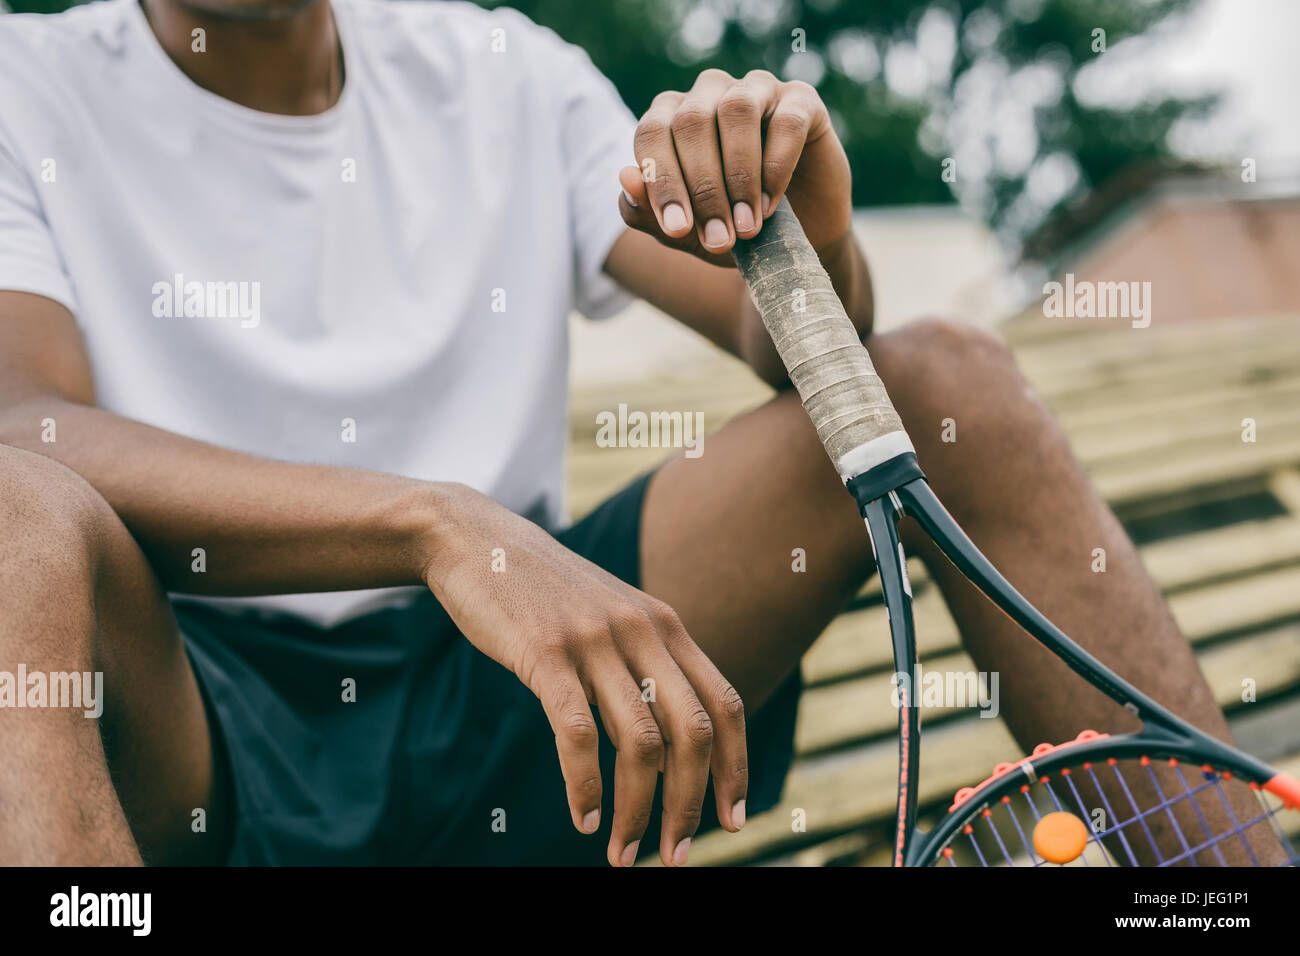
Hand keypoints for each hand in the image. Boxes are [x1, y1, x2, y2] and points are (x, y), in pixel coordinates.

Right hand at [419, 483, 747, 866]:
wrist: (478, 540)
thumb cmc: (545, 592)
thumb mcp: (612, 615)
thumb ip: (646, 660)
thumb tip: (673, 736)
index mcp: (666, 626)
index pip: (727, 705)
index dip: (735, 768)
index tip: (732, 821)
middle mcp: (642, 630)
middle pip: (694, 734)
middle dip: (690, 806)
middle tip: (675, 858)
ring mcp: (595, 640)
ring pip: (641, 744)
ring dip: (636, 811)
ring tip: (622, 853)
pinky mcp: (545, 653)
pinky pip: (578, 734)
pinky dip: (585, 786)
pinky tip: (583, 817)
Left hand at [618, 68, 852, 266]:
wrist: (796, 235)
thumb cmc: (730, 226)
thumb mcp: (686, 232)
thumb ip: (648, 212)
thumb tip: (626, 179)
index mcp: (670, 116)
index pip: (652, 132)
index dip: (662, 180)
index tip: (678, 230)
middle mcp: (708, 93)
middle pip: (692, 121)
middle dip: (703, 187)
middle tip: (719, 238)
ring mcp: (755, 90)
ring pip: (736, 110)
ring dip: (739, 175)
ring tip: (746, 225)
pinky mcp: (801, 101)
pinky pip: (786, 120)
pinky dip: (776, 166)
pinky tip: (771, 205)